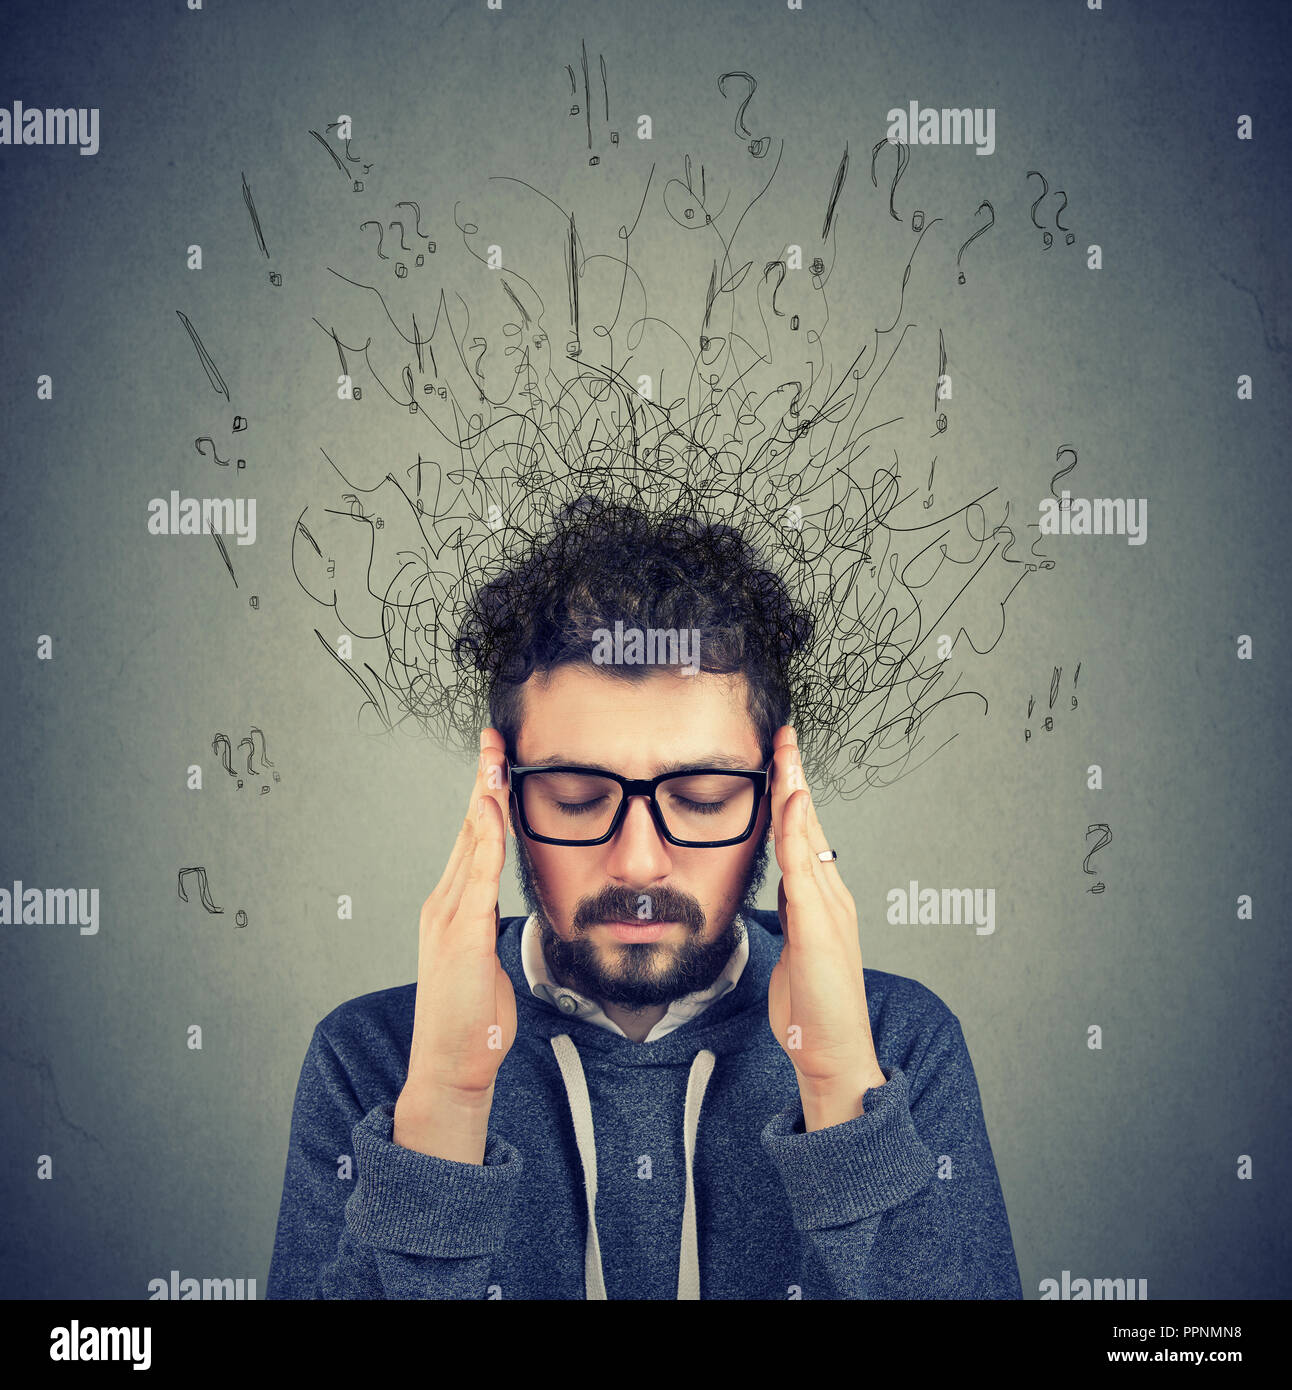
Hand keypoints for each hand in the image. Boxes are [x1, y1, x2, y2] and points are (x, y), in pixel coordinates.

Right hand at [394, 729, 515, 1160]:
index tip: (496, 762)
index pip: (472, 840)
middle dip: (481, 781)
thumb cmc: (471, 1021)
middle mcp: (444, 903)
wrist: (451, 1065)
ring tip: (494, 757)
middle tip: (493, 739)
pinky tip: (492, 809)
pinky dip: (484, 838)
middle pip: (467, 829)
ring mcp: (448, 916)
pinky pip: (476, 875)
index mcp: (452, 908)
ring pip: (469, 842)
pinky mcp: (460, 933)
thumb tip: (498, 908)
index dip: (485, 798)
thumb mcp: (485, 962)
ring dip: (484, 796)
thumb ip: (487, 927)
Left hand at [766, 725, 886, 1130]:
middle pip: (810, 822)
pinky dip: (799, 832)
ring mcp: (828, 908)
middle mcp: (829, 894)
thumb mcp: (795, 947)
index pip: (803, 833)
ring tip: (786, 752)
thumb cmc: (812, 1006)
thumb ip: (794, 911)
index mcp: (821, 898)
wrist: (830, 1050)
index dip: (791, 794)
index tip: (779, 757)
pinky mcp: (821, 925)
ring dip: (796, 790)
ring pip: (809, 835)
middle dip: (796, 776)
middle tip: (785, 733)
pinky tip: (793, 803)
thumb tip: (785, 882)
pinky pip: (806, 868)